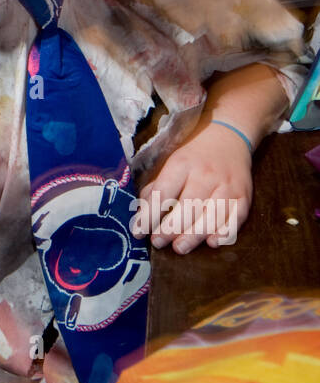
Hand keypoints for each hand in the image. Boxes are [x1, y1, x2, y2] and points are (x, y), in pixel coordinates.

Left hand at [137, 123, 252, 253]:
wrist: (230, 135)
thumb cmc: (194, 152)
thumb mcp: (171, 160)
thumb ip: (157, 185)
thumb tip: (142, 212)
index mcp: (182, 164)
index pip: (163, 194)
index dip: (149, 215)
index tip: (138, 231)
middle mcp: (206, 175)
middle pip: (187, 207)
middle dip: (170, 229)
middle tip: (158, 242)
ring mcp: (227, 186)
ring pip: (211, 216)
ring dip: (194, 236)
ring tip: (179, 248)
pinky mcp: (243, 195)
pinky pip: (236, 218)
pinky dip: (225, 232)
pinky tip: (212, 242)